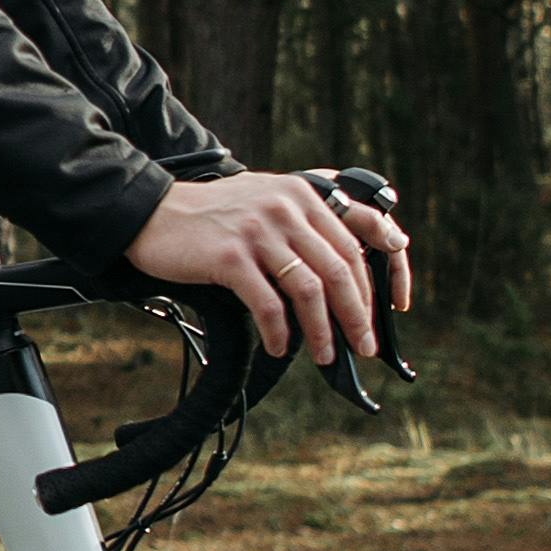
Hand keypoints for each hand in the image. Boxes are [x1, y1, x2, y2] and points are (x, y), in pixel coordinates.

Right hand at [121, 169, 416, 366]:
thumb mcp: (266, 199)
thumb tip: (348, 266)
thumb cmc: (211, 216)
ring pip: (310, 290)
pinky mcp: (230, 256)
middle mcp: (286, 208)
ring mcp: (258, 231)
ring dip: (323, 331)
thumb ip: (306, 219)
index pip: (365, 234)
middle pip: (341, 268)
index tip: (398, 305)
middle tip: (364, 346)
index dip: (388, 273)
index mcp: (304, 194)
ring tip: (325, 355)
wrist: (152, 213)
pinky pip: (268, 304)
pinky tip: (278, 346)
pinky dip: (279, 332)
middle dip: (358, 315)